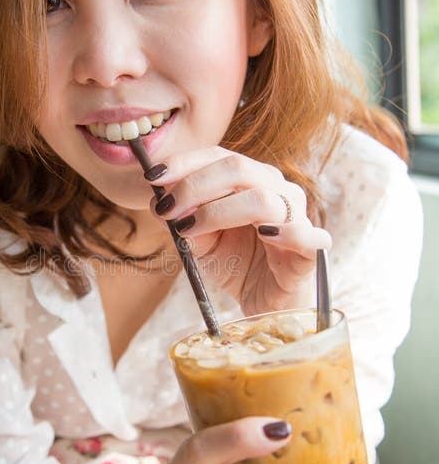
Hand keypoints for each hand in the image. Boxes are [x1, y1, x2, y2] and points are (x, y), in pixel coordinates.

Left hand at [151, 147, 330, 313]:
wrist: (268, 306)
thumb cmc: (239, 266)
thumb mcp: (201, 244)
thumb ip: (185, 221)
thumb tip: (158, 201)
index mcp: (252, 181)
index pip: (220, 157)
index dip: (185, 162)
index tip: (151, 177)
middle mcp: (277, 190)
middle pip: (237, 169)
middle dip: (194, 186)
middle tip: (166, 209)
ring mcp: (297, 217)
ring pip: (262, 199)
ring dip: (218, 212)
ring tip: (189, 230)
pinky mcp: (312, 250)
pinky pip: (305, 234)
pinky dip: (285, 233)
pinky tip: (264, 236)